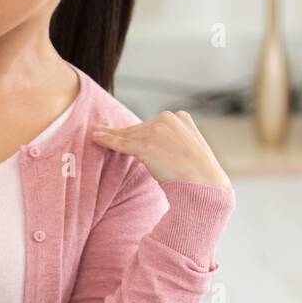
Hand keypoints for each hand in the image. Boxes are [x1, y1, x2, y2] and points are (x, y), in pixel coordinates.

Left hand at [91, 110, 231, 188]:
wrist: (205, 185)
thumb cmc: (199, 174)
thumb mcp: (191, 149)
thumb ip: (176, 141)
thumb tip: (159, 148)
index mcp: (182, 118)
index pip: (154, 124)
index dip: (140, 132)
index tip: (126, 133)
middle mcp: (169, 119)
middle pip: (139, 128)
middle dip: (123, 133)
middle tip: (103, 132)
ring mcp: (157, 132)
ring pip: (129, 135)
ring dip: (110, 135)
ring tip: (97, 134)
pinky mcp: (147, 145)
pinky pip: (122, 143)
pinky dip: (107, 140)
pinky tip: (96, 138)